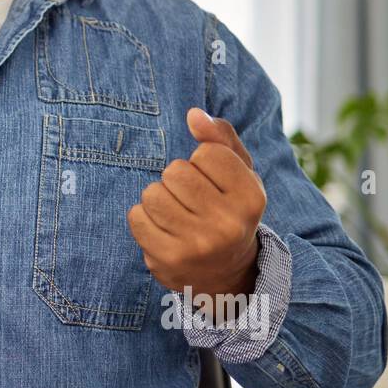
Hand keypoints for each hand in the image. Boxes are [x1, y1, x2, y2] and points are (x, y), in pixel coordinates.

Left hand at [126, 108, 266, 298]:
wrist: (224, 272)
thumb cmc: (228, 209)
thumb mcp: (239, 173)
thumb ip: (221, 138)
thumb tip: (193, 114)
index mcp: (251, 198)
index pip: (207, 153)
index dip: (202, 162)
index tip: (212, 182)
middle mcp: (228, 224)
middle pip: (175, 171)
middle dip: (176, 180)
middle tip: (191, 200)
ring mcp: (198, 245)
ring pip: (152, 193)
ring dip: (158, 198)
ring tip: (176, 213)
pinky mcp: (168, 259)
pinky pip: (136, 217)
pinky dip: (143, 218)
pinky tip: (162, 229)